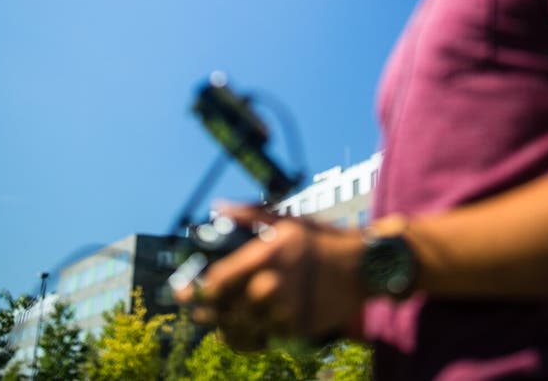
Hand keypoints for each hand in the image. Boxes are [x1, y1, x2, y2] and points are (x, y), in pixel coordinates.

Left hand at [174, 203, 365, 349]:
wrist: (361, 268)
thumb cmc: (322, 239)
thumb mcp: (288, 220)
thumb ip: (249, 215)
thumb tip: (217, 207)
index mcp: (268, 253)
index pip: (220, 280)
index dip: (199, 290)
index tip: (186, 293)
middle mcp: (275, 282)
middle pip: (225, 309)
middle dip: (208, 312)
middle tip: (196, 313)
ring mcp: (286, 309)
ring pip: (242, 328)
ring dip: (226, 328)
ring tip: (217, 325)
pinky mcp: (297, 329)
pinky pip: (262, 340)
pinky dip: (249, 339)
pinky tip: (242, 333)